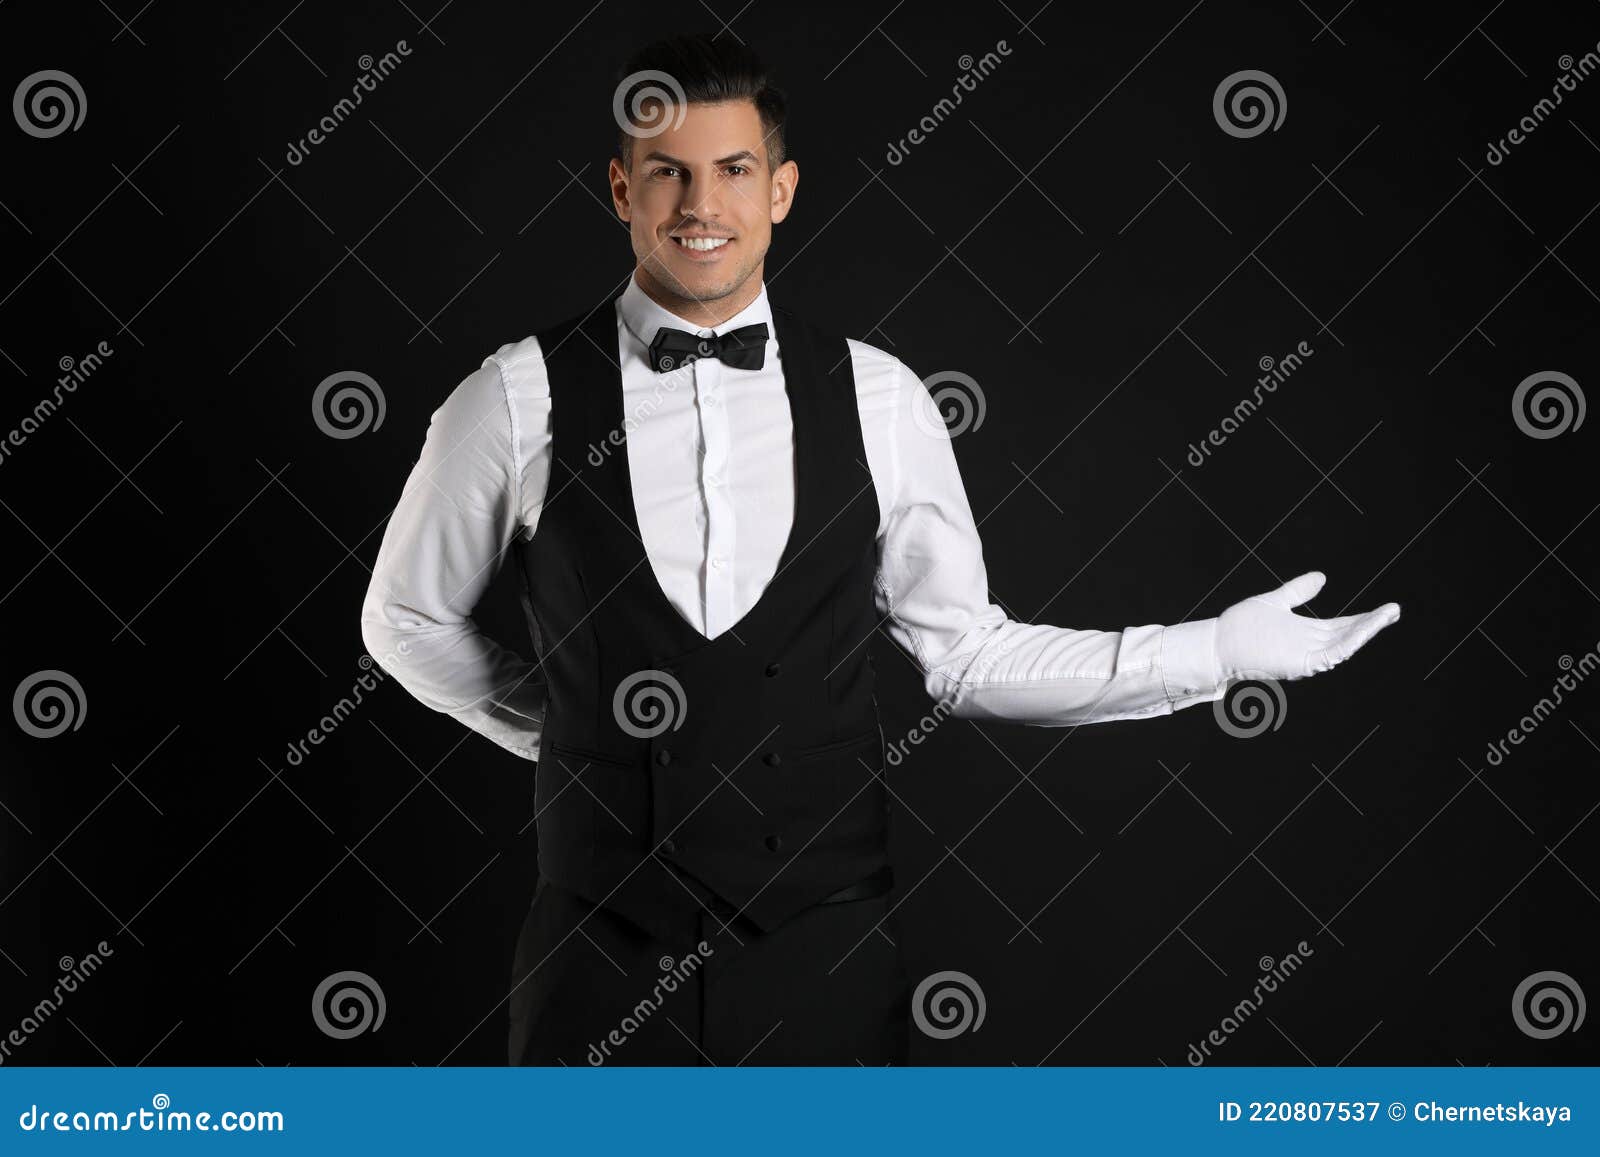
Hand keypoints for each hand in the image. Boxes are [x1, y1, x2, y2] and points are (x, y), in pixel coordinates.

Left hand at [1215, 571, 1398, 682]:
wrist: (1217, 643)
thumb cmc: (1241, 627)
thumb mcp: (1276, 602)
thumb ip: (1298, 591)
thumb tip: (1321, 576)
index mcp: (1307, 633)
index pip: (1343, 625)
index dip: (1365, 617)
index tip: (1386, 608)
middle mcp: (1310, 646)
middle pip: (1349, 635)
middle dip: (1373, 624)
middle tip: (1395, 610)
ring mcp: (1306, 656)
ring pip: (1345, 645)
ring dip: (1367, 631)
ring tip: (1387, 615)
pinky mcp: (1301, 664)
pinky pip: (1331, 654)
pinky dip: (1350, 642)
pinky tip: (1364, 628)